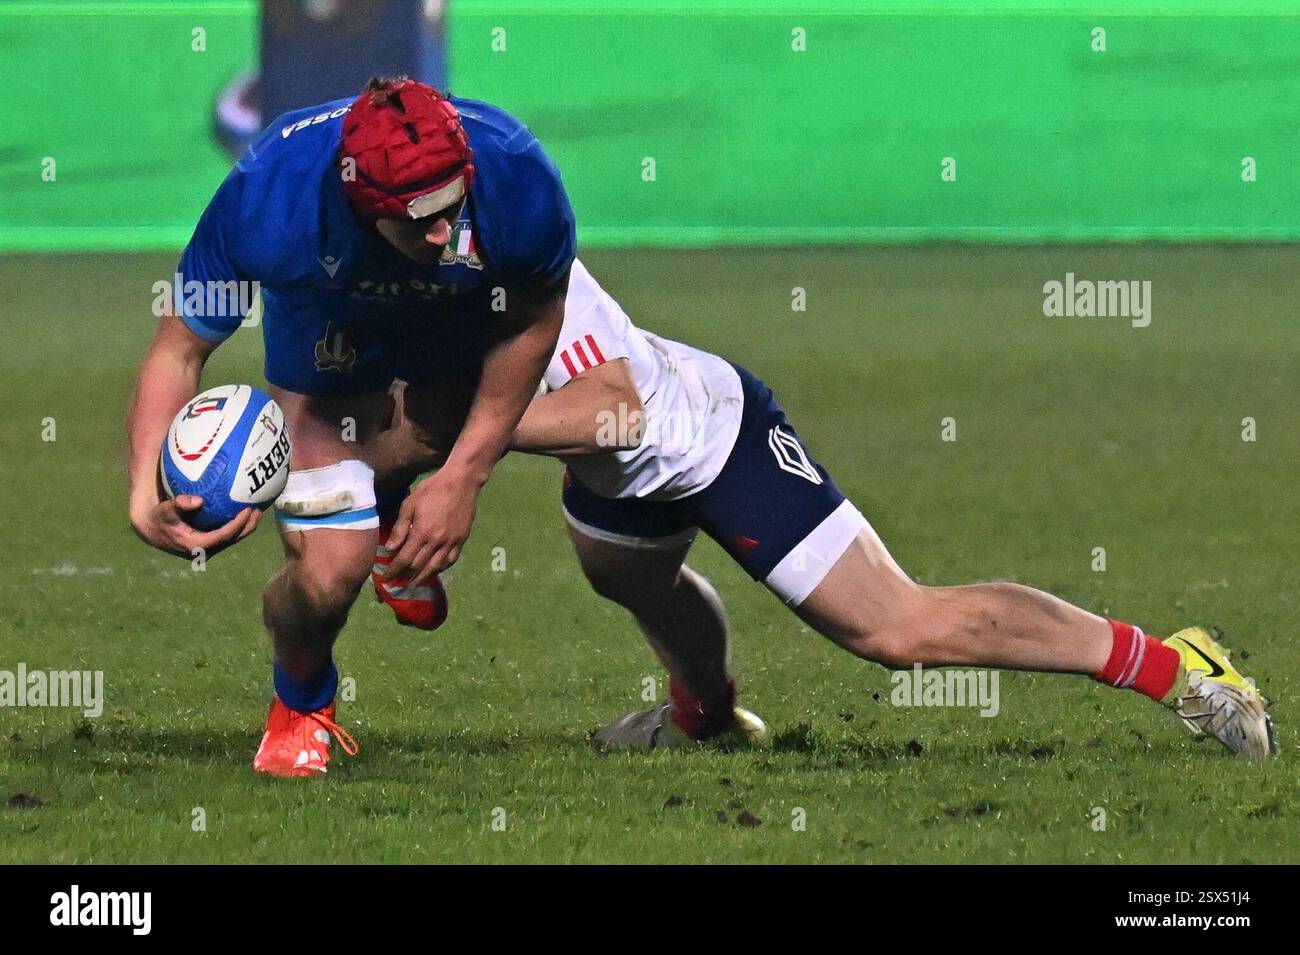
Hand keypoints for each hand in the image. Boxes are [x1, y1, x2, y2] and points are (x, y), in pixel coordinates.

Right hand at [130, 494, 260, 558]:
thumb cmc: (158, 517)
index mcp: (196, 545)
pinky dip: (239, 523)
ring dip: (247, 526)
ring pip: (233, 538)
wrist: (152, 530)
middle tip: (258, 510)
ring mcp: (208, 547)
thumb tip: (198, 500)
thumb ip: (178, 504)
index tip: (247, 510)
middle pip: (233, 539)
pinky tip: (247, 509)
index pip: (223, 536)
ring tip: (259, 510)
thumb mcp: (164, 511)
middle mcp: (205, 549)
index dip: (237, 525)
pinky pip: (228, 533)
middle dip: (248, 526)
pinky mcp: (210, 543)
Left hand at [384, 467, 481, 585]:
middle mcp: (437, 542)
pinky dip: (441, 568)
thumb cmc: (432, 489)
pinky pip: (451, 560)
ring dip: (423, 578)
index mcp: (422, 533)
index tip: (385, 578)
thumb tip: (390, 549)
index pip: (404, 559)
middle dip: (405, 577)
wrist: (461, 481)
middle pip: (418, 566)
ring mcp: (452, 542)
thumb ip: (400, 528)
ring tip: (413, 584)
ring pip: (435, 567)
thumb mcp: (410, 504)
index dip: (393, 571)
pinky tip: (434, 570)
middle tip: (396, 582)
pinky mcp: (462, 540)